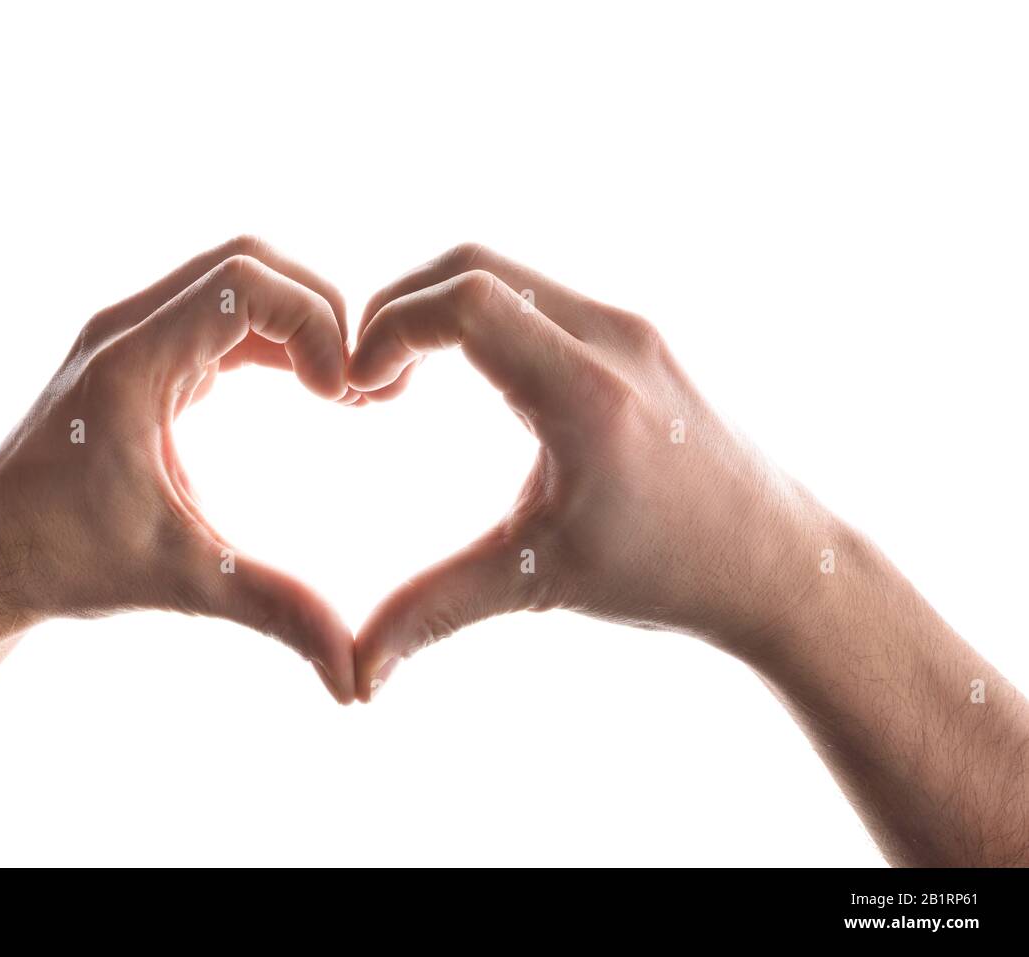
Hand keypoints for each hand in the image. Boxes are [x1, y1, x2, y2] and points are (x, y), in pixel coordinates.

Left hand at [0, 236, 357, 701]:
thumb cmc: (64, 561)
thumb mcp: (182, 580)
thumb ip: (273, 610)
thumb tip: (353, 675)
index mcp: (131, 364)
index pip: (243, 283)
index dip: (313, 322)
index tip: (344, 396)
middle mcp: (126, 331)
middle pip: (247, 263)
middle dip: (319, 310)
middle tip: (356, 386)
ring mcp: (129, 337)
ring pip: (234, 282)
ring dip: (298, 321)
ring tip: (342, 390)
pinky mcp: (139, 356)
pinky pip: (219, 315)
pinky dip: (272, 339)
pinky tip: (307, 389)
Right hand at [348, 243, 835, 696]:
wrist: (779, 563)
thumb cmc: (670, 574)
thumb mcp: (540, 582)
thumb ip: (436, 613)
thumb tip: (359, 677)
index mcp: (586, 395)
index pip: (466, 301)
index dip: (391, 329)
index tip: (358, 392)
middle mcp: (612, 341)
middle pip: (475, 265)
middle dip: (400, 309)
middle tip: (367, 381)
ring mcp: (629, 330)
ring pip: (507, 273)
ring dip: (439, 310)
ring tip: (402, 382)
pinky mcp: (636, 338)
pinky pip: (538, 296)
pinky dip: (481, 317)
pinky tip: (463, 378)